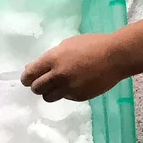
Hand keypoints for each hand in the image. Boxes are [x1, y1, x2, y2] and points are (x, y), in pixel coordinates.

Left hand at [22, 18, 142, 101]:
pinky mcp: (79, 97)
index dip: (26, 78)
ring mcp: (69, 88)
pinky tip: (74, 84)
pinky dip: (65, 93)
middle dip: (36, 85)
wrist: (116, 56)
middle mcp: (58, 75)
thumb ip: (49, 58)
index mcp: (53, 59)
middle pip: (36, 88)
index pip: (30, 74)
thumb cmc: (92, 45)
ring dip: (49, 92)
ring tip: (57, 85)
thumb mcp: (67, 45)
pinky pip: (65, 98)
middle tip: (42, 82)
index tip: (27, 78)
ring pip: (48, 97)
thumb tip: (31, 68)